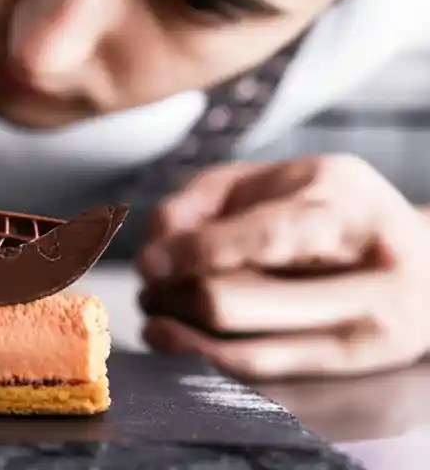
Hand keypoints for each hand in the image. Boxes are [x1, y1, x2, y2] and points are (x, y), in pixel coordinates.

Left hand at [136, 154, 429, 379]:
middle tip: (150, 285)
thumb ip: (208, 195)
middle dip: (172, 295)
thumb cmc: (332, 209)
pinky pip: (262, 373)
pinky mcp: (353, 366)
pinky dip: (205, 357)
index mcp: (347, 207)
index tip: (149, 262)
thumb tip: (159, 237)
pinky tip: (178, 338)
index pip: (267, 237)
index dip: (195, 251)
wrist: (425, 262)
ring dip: (180, 331)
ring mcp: (367, 326)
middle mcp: (369, 271)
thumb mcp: (276, 178)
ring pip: (244, 348)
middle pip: (237, 300)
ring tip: (157, 311)